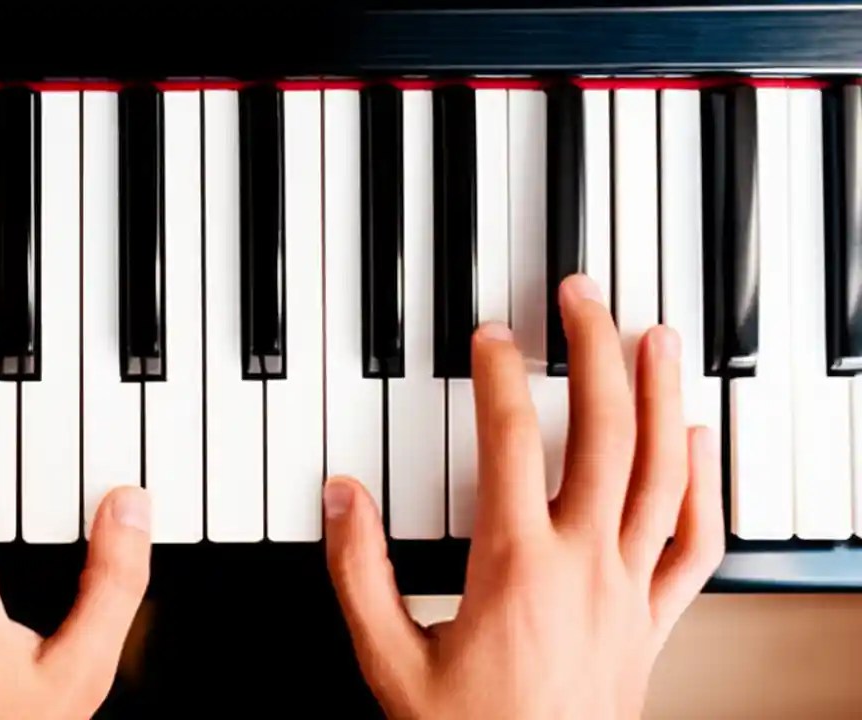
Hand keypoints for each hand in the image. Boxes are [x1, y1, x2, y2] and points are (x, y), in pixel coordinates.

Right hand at [323, 274, 724, 719]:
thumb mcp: (389, 661)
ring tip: (654, 339)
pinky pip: (696, 542)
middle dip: (594, 352)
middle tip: (584, 298)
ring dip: (660, 397)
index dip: (498, 377)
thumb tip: (341, 497)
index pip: (507, 442)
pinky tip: (694, 442)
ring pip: (661, 473)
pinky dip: (701, 484)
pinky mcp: (655, 618)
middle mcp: (583, 565)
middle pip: (603, 434)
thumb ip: (360, 573)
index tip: (491, 337)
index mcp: (515, 566)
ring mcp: (628, 589)